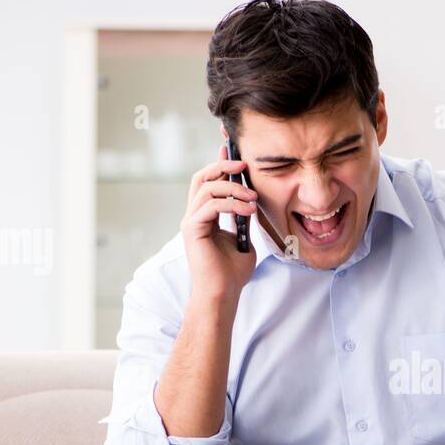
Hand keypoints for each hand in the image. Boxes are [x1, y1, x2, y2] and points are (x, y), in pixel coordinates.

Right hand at [180, 143, 259, 299]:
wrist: (223, 294)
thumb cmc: (232, 273)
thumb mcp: (244, 240)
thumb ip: (244, 221)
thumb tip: (252, 204)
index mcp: (205, 216)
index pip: (209, 182)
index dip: (219, 164)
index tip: (234, 151)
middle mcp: (194, 216)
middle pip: (201, 177)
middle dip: (222, 166)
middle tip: (243, 165)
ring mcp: (191, 222)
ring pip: (206, 188)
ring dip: (233, 188)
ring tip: (253, 199)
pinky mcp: (192, 229)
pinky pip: (210, 205)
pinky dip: (231, 204)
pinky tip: (248, 211)